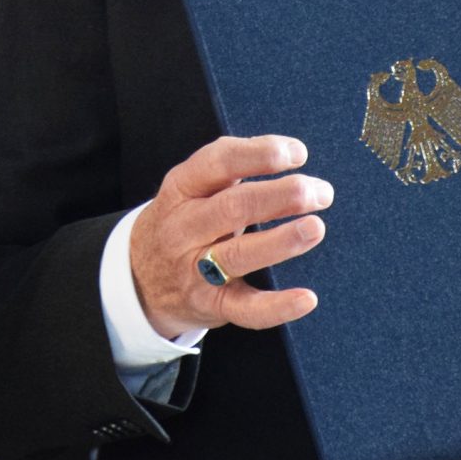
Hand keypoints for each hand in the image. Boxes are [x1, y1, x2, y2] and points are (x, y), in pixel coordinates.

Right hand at [128, 134, 330, 338]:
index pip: (218, 162)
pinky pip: (245, 309)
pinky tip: (307, 298)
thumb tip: (291, 149)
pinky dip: (277, 306)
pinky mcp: (210, 304)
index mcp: (181, 188)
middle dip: (282, 196)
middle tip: (321, 192)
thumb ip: (233, 165)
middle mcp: (184, 228)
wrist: (139, 279)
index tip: (298, 153)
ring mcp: (194, 269)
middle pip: (233, 207)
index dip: (260, 155)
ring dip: (281, 241)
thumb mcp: (192, 187)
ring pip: (238, 255)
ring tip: (315, 227)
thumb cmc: (184, 221)